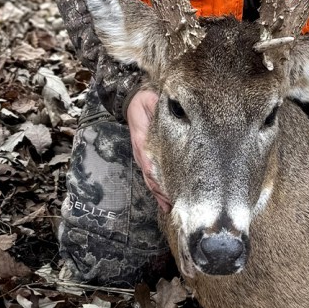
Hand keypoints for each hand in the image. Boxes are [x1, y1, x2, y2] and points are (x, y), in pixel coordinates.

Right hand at [127, 88, 170, 212]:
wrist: (134, 100)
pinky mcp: (146, 156)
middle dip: (161, 193)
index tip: (168, 191)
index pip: (150, 164)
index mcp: (143, 141)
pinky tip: (165, 199)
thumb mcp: (150, 100)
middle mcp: (142, 152)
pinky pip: (152, 175)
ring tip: (170, 207)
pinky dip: (157, 189)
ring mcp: (143, 156)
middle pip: (151, 177)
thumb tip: (170, 107)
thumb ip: (157, 106)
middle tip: (174, 206)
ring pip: (151, 179)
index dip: (158, 179)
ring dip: (159, 194)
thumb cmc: (146, 101)